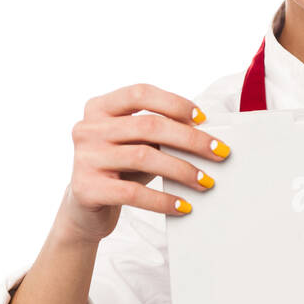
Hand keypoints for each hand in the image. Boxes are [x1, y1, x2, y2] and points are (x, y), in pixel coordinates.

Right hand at [56, 83, 230, 244]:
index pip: (140, 93)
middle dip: (191, 139)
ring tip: (205, 181)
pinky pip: (133, 193)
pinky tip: (182, 205)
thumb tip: (204, 132)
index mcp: (99, 108)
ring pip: (144, 157)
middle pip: (149, 125)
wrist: (85, 210)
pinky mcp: (87, 189)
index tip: (202, 118)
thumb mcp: (135, 144)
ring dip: (182, 170)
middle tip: (218, 152)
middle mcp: (88, 129)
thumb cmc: (119, 171)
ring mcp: (85, 158)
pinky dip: (163, 200)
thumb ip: (158, 132)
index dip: (174, 103)